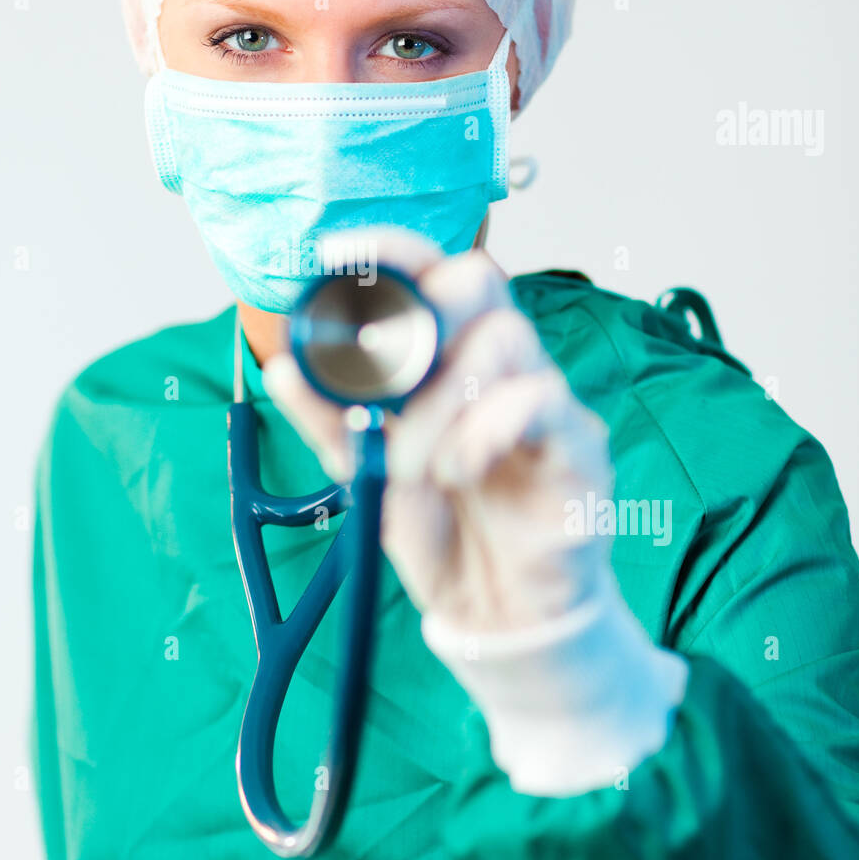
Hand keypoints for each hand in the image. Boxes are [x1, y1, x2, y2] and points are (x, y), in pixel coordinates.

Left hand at [262, 229, 688, 795]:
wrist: (493, 609)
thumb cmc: (440, 526)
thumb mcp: (368, 472)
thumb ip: (329, 419)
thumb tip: (281, 367)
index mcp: (447, 356)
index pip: (428, 272)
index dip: (387, 249)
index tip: (333, 253)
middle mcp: (499, 362)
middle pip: (480, 280)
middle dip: (422, 314)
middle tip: (382, 376)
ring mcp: (544, 397)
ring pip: (506, 339)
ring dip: (439, 402)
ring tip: (411, 465)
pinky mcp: (578, 444)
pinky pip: (541, 402)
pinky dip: (483, 431)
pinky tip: (456, 472)